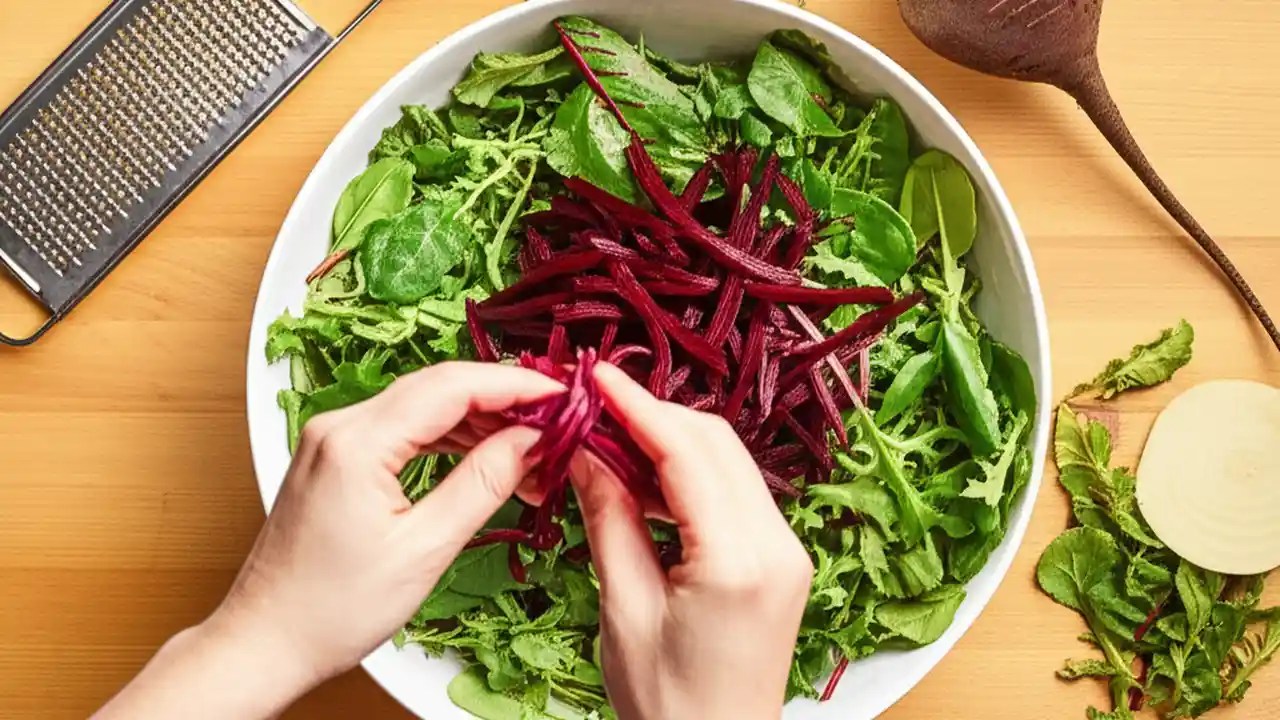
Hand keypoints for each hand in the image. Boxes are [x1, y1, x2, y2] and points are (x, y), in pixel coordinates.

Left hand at [94, 362, 560, 718]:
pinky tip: (484, 456)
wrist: (266, 640)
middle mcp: (339, 426)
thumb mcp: (425, 549)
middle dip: (504, 399)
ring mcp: (333, 438)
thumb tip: (531, 441)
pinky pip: (403, 427)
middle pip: (439, 386)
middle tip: (557, 424)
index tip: (563, 396)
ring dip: (479, 420)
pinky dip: (448, 436)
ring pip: (423, 405)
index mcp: (357, 443)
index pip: (452, 386)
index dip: (515, 384)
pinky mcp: (336, 456)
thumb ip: (483, 484)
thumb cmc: (332, 610)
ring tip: (530, 452)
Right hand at [570, 363, 812, 719]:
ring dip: (671, 441)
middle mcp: (777, 545)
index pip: (687, 453)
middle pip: (715, 444)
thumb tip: (584, 450)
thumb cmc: (666, 703)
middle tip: (594, 406)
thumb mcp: (624, 608)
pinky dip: (690, 474)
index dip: (637, 406)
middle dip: (653, 415)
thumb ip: (608, 519)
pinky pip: (734, 492)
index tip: (595, 375)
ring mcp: (786, 550)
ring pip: (727, 462)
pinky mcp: (780, 559)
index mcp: (739, 561)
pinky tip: (645, 479)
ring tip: (609, 439)